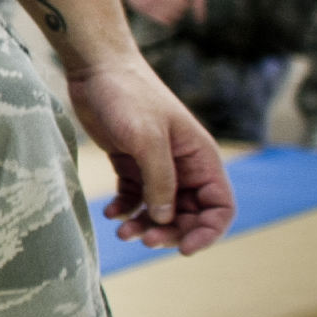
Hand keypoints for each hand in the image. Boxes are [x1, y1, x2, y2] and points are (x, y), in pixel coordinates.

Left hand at [70, 51, 236, 253]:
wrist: (96, 68)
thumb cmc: (128, 96)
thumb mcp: (147, 140)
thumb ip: (159, 182)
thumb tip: (164, 219)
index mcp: (201, 158)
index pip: (220, 206)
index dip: (208, 231)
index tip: (184, 248)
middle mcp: (184, 165)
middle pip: (189, 214)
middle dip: (170, 232)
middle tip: (143, 239)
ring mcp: (157, 165)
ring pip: (160, 210)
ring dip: (145, 225)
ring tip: (121, 231)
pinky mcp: (131, 163)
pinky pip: (135, 197)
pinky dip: (126, 209)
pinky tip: (111, 213)